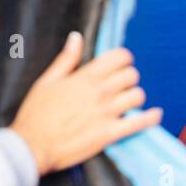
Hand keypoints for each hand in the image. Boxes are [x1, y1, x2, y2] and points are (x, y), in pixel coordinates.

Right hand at [10, 31, 161, 175]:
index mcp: (85, 77)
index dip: (123, 59)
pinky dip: (151, 118)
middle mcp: (100, 93)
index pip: (120, 57)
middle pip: (132, 75)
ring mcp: (107, 113)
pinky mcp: (110, 133)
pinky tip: (155, 114)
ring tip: (128, 101)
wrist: (31, 147)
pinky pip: (140, 122)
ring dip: (135, 97)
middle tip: (121, 85)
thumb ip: (66, 59)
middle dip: (129, 78)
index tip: (119, 65)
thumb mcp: (46, 81)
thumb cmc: (35, 114)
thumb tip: (77, 37)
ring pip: (138, 96)